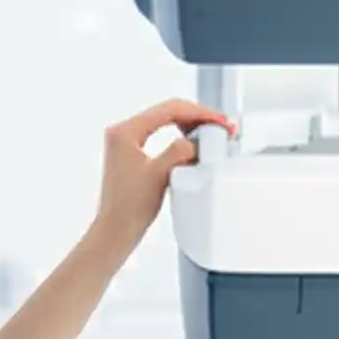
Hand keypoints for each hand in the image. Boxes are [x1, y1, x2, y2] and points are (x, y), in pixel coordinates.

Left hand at [94, 98, 234, 246]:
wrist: (116, 229)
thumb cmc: (130, 207)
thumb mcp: (160, 175)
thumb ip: (180, 152)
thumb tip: (196, 140)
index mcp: (125, 131)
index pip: (168, 110)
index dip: (199, 112)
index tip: (220, 120)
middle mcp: (122, 131)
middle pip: (166, 112)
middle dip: (196, 116)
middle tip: (222, 125)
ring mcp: (125, 141)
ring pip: (163, 122)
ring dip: (189, 125)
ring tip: (212, 132)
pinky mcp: (130, 152)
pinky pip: (159, 134)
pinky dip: (178, 136)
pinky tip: (193, 142)